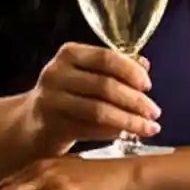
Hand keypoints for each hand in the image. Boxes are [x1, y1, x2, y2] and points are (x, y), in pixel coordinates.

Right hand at [16, 43, 160, 156]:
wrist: (34, 121)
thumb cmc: (69, 93)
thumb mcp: (88, 74)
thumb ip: (114, 68)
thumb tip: (145, 65)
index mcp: (69, 53)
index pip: (106, 58)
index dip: (131, 71)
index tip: (148, 85)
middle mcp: (57, 73)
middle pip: (105, 86)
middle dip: (135, 100)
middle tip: (155, 111)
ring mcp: (52, 100)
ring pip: (99, 110)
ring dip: (129, 120)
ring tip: (149, 127)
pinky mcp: (53, 126)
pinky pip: (91, 130)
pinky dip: (113, 132)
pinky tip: (128, 135)